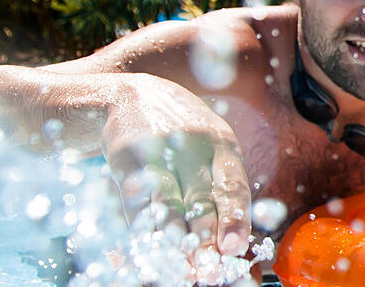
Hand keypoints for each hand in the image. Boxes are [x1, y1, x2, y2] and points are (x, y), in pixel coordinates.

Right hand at [102, 75, 251, 262]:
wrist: (131, 94)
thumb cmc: (183, 136)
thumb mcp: (210, 153)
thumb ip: (223, 197)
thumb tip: (237, 251)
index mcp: (223, 145)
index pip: (233, 185)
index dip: (234, 217)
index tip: (233, 247)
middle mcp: (194, 144)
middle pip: (201, 198)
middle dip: (204, 238)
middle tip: (206, 269)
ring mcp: (159, 148)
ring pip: (168, 201)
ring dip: (174, 237)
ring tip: (180, 266)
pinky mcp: (127, 155)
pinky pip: (136, 198)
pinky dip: (143, 226)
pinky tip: (148, 247)